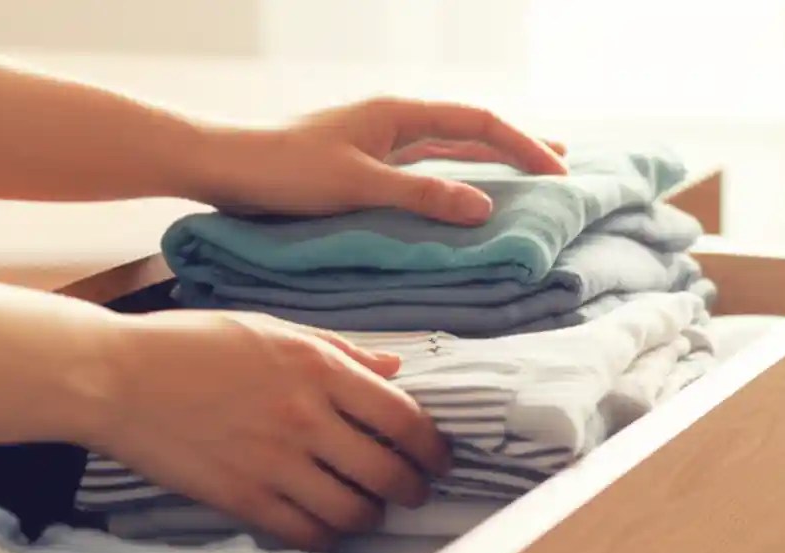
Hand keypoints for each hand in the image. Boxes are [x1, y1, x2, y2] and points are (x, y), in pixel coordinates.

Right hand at [90, 310, 450, 549]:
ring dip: (371, 515)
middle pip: (388, 472)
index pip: (403, 418)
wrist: (114, 377)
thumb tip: (395, 367)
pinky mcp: (240, 496)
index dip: (433, 447)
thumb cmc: (192, 344)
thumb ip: (340, 350)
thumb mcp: (272, 329)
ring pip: (352, 510)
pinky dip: (327, 535)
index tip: (440, 459)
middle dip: (413, 489)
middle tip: (413, 492)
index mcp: (317, 368)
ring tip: (369, 509)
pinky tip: (326, 525)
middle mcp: (304, 416)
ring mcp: (272, 461)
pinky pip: (305, 532)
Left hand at [192, 97, 567, 222]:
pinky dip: (459, 175)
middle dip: (519, 146)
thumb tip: (486, 207)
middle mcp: (395, 121)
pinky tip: (468, 189)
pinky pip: (428, 166)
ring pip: (452, 146)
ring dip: (493, 158)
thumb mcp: (357, 185)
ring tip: (530, 171)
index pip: (480, 122)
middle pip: (473, 128)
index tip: (560, 172)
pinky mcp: (365, 162)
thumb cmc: (283, 171)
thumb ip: (422, 197)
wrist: (222, 164)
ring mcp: (381, 140)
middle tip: (562, 166)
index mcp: (399, 114)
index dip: (525, 145)